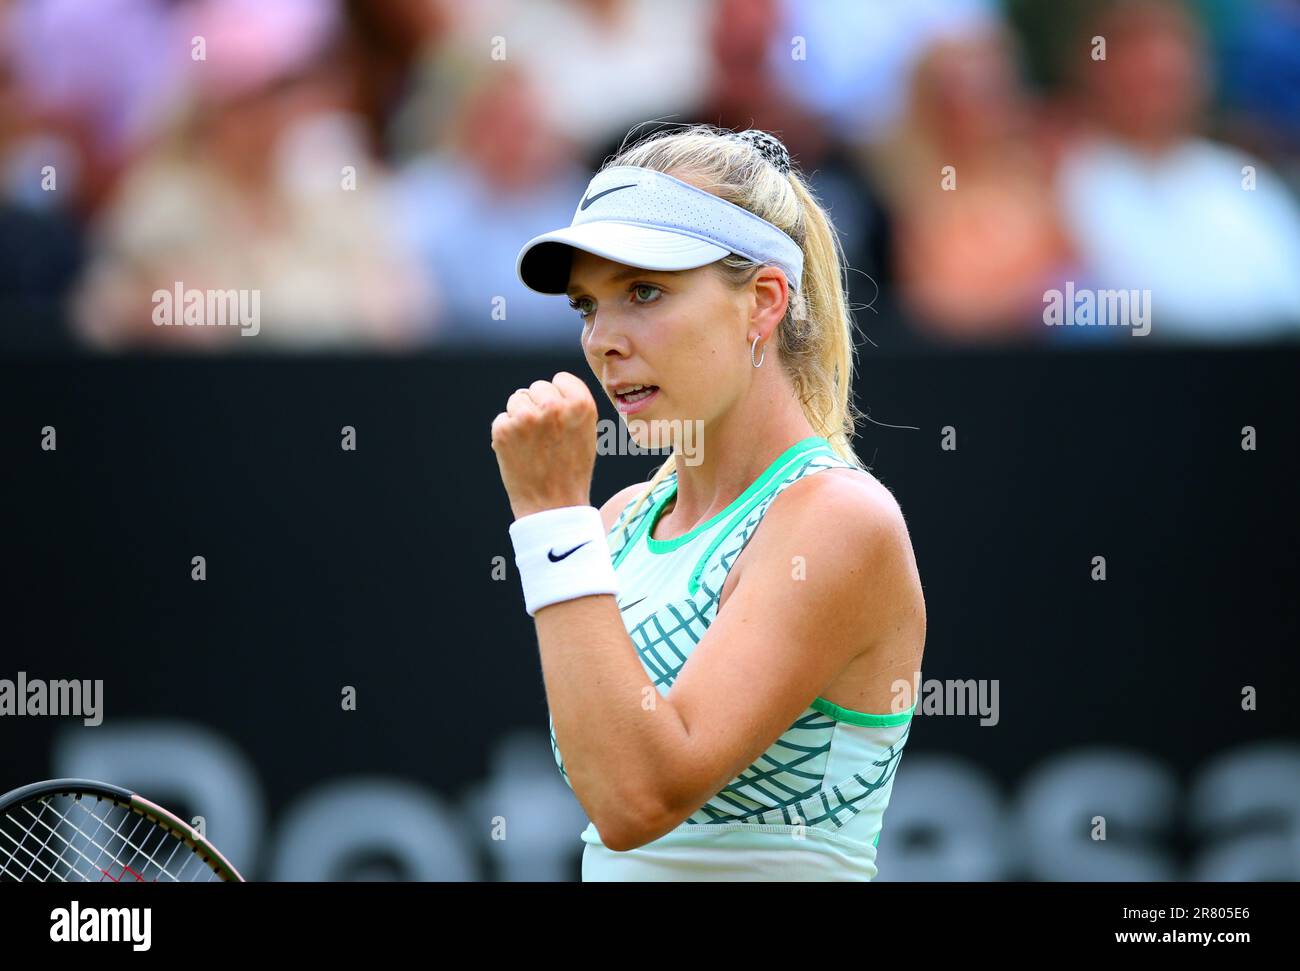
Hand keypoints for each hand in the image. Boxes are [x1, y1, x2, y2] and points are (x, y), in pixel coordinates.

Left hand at [491, 372, 597, 519]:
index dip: (558, 397)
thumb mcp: (587, 433)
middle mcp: (554, 406)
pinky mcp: (504, 429)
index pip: (560, 379)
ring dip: (520, 417)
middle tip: (545, 436)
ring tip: (533, 445)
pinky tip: (519, 453)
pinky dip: (506, 434)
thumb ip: (572, 406)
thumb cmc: (572, 471)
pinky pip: (502, 419)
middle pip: (537, 387)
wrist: (553, 506)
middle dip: (538, 406)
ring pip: (517, 400)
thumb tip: (551, 387)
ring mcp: (527, 417)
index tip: (559, 418)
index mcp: (581, 404)